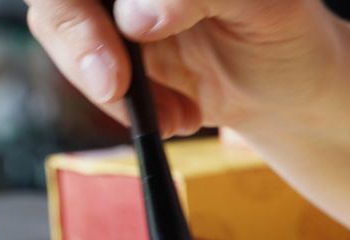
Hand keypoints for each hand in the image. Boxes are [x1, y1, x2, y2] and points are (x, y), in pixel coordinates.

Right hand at [24, 0, 341, 136]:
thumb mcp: (264, 6)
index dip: (85, 3)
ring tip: (175, 116)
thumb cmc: (285, 27)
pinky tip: (177, 117)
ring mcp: (113, 6)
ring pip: (60, 25)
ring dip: (108, 82)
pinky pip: (89, 74)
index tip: (126, 26)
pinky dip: (126, 106)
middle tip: (113, 85)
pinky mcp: (110, 51)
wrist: (289, 86)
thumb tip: (136, 17)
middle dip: (80, 36)